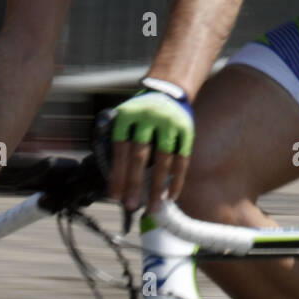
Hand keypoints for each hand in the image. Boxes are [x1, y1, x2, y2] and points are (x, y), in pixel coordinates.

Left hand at [106, 89, 193, 214]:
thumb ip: (115, 142)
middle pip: (139, 155)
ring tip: (153, 207)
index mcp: (127, 115)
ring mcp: (169, 123)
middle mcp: (148, 117)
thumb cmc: (139, 115)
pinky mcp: (186, 130)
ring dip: (157, 186)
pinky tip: (171, 196)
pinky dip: (177, 179)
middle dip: (134, 183)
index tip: (115, 197)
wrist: (168, 91)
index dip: (117, 174)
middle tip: (131, 205)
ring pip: (162, 160)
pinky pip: (182, 159)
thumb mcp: (123, 118)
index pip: (120, 149)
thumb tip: (112, 180)